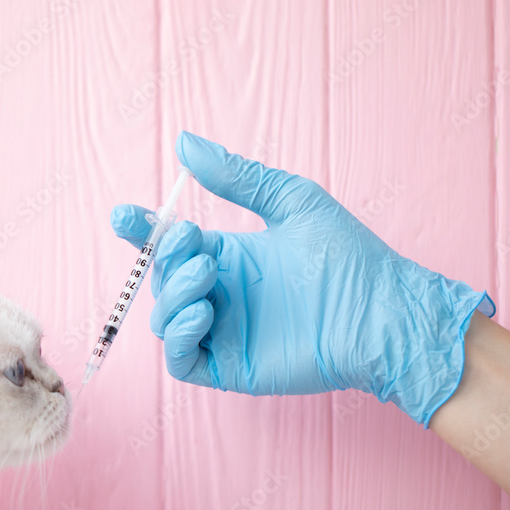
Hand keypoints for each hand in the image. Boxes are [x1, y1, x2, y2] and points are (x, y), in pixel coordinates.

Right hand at [111, 131, 493, 425]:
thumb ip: (237, 177)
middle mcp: (220, 294)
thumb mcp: (289, 200)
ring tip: (207, 274)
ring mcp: (224, 332)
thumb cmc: (348, 257)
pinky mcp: (231, 367)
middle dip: (164, 257)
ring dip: (173, 293)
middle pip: (162, 278)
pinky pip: (182, 358)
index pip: (169, 245)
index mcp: (228, 257)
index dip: (141, 232)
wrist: (384, 312)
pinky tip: (203, 311)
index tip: (124, 215)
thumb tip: (185, 143)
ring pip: (165, 318)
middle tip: (192, 240)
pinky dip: (179, 335)